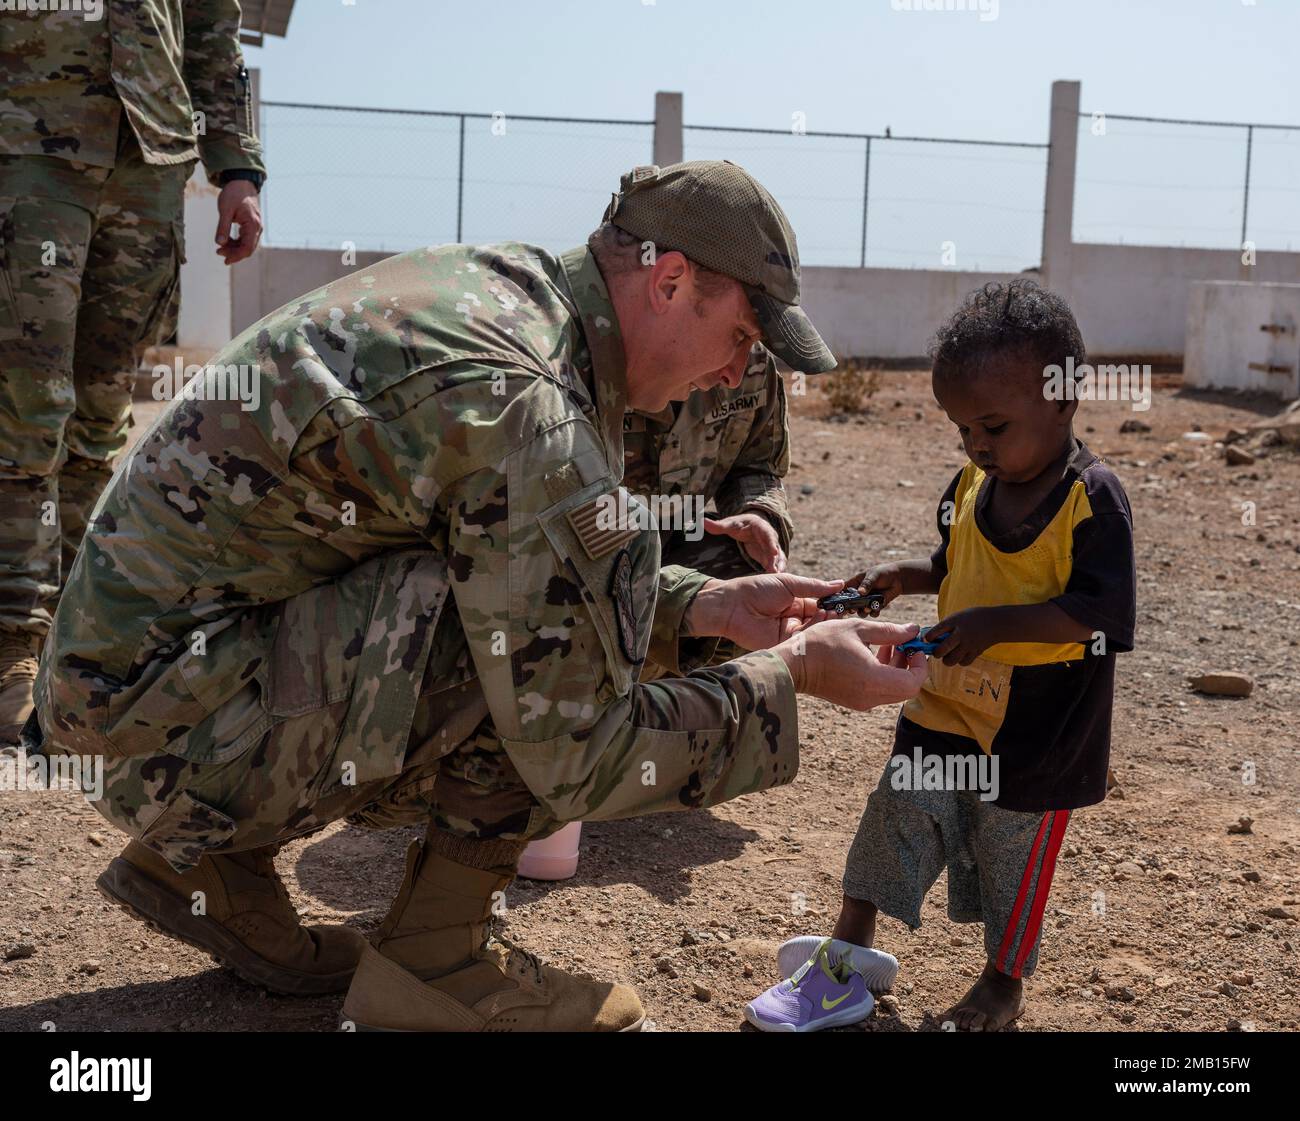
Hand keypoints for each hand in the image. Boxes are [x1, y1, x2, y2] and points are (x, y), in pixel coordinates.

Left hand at [215, 180, 262, 263]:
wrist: (241, 183)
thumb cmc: (234, 194)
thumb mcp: (225, 210)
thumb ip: (223, 227)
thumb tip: (219, 243)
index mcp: (253, 225)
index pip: (247, 248)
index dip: (236, 256)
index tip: (225, 259)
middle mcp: (257, 228)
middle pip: (248, 249)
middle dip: (234, 253)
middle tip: (218, 252)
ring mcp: (255, 227)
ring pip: (247, 245)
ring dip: (234, 249)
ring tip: (220, 247)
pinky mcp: (251, 226)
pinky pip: (246, 239)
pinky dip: (236, 243)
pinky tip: (226, 241)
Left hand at [687, 573, 840, 650]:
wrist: (732, 605)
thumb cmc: (757, 589)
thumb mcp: (789, 583)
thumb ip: (814, 586)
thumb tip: (839, 584)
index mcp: (796, 603)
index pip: (820, 605)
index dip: (831, 604)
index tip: (844, 602)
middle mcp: (795, 619)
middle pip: (819, 620)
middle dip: (830, 616)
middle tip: (840, 611)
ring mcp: (789, 632)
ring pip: (813, 631)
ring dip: (822, 624)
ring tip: (830, 615)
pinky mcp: (783, 644)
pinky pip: (802, 641)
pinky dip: (811, 634)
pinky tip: (818, 625)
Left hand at [703, 513, 785, 572]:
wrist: (750, 526)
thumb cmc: (740, 524)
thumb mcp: (730, 524)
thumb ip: (718, 525)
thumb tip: (702, 522)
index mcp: (761, 528)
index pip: (768, 535)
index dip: (772, 543)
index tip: (774, 551)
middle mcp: (770, 538)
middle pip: (775, 549)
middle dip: (776, 560)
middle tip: (776, 571)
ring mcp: (772, 548)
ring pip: (778, 558)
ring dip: (778, 568)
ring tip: (777, 578)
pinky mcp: (770, 557)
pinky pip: (774, 565)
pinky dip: (775, 572)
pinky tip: (774, 582)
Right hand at [777, 618, 927, 710]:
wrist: (792, 665)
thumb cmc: (821, 643)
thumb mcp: (857, 629)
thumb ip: (889, 631)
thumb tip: (914, 630)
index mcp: (874, 679)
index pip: (914, 682)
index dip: (920, 664)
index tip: (914, 646)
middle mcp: (870, 696)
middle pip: (906, 688)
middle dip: (910, 665)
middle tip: (902, 643)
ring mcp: (861, 702)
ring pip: (894, 690)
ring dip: (897, 669)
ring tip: (887, 645)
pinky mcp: (853, 701)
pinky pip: (879, 691)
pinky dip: (883, 675)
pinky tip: (872, 654)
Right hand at [844, 562, 904, 610]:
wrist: (898, 579)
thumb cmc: (883, 573)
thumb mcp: (874, 575)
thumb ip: (867, 584)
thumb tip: (860, 592)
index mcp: (855, 584)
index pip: (843, 591)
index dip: (840, 597)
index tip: (840, 602)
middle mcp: (859, 595)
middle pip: (850, 604)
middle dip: (851, 608)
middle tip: (853, 609)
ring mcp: (867, 601)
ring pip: (861, 610)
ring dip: (863, 612)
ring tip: (867, 609)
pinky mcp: (876, 606)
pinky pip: (872, 613)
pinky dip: (874, 613)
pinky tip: (876, 610)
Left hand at [930, 607, 1004, 665]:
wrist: (996, 622)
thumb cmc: (972, 618)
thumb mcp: (958, 616)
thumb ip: (945, 626)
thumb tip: (929, 639)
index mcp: (955, 621)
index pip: (937, 630)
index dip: (928, 637)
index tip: (926, 640)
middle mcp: (961, 633)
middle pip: (943, 649)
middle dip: (936, 652)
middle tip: (936, 651)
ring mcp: (969, 644)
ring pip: (951, 659)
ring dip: (946, 659)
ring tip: (947, 655)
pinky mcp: (976, 652)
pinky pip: (963, 662)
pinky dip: (959, 661)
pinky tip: (959, 656)